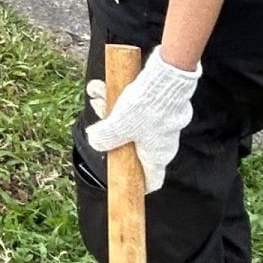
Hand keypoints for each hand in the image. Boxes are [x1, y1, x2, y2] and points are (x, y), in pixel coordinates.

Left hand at [84, 46, 200, 193]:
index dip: (138, 185)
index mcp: (157, 156)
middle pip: (131, 144)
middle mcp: (161, 143)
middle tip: (98, 118)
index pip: (152, 180)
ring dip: (109, 107)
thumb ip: (104, 138)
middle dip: (110, 130)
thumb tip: (95, 141)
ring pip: (129, 120)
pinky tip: (100, 86)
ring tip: (96, 93)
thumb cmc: (145, 109)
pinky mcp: (160, 105)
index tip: (126, 185)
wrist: (166, 77)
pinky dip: (117, 96)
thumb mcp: (117, 127)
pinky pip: (134, 104)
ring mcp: (162, 124)